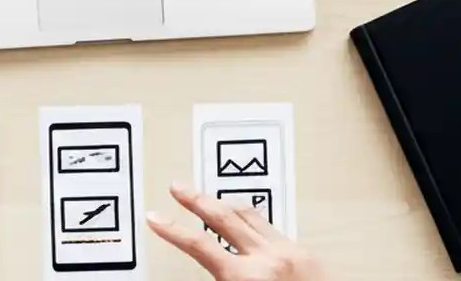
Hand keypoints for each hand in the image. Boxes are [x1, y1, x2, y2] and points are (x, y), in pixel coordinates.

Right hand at [148, 183, 328, 280]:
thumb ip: (222, 280)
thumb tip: (209, 270)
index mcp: (246, 279)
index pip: (198, 246)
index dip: (171, 230)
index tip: (155, 217)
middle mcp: (267, 259)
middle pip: (221, 217)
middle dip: (195, 199)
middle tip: (178, 188)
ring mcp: (288, 252)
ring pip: (248, 215)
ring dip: (222, 203)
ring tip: (207, 197)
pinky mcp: (304, 253)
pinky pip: (270, 227)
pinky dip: (251, 218)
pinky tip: (246, 218)